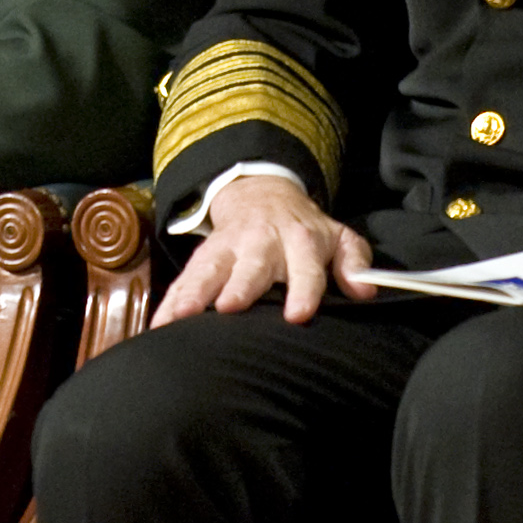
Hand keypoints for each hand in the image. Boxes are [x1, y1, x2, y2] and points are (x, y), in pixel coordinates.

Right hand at [152, 173, 373, 327]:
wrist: (262, 195)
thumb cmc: (305, 230)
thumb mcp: (338, 237)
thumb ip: (355, 262)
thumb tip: (366, 290)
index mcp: (299, 240)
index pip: (305, 268)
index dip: (303, 290)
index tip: (298, 315)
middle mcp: (261, 244)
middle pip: (250, 267)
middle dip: (239, 286)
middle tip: (229, 307)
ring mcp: (227, 250)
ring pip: (209, 270)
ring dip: (193, 293)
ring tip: (178, 318)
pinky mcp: (203, 259)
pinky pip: (183, 281)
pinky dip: (168, 303)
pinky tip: (157, 327)